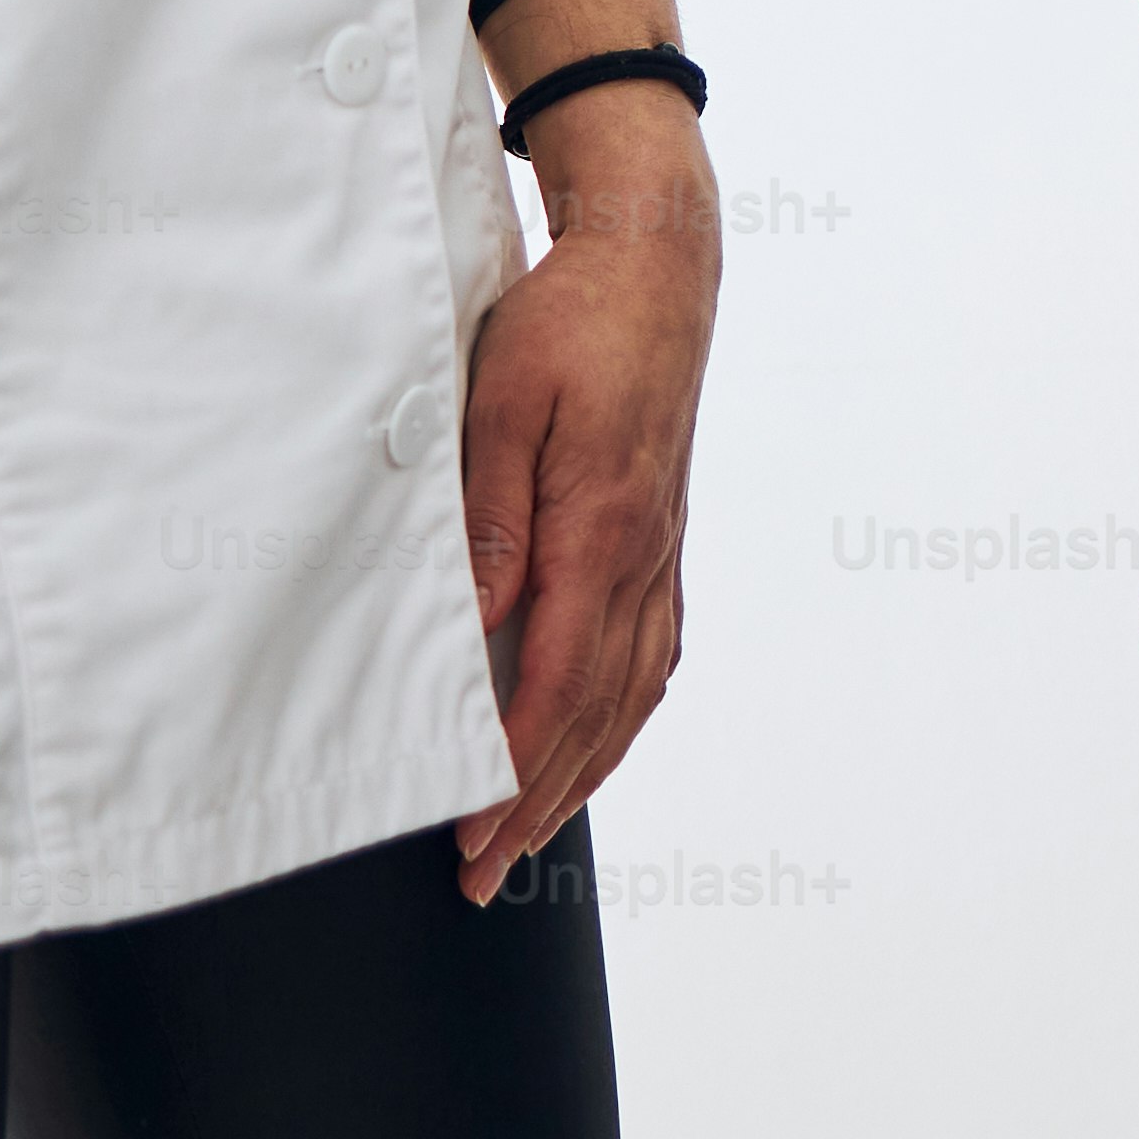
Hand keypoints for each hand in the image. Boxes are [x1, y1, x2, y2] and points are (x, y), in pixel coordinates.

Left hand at [462, 0, 713, 903]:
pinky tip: (597, 742)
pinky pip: (652, 655)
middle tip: (483, 874)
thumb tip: (472, 623)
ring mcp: (664, 551)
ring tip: (533, 836)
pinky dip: (622, 719)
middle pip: (598, 709)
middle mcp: (643, 555)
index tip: (472, 828)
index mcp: (601, 526)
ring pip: (632, 693)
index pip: (558, 677)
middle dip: (540, 801)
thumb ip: (488, 514)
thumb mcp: (504, 401)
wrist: (659, 264)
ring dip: (583, 774)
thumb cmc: (571, 322)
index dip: (515, 765)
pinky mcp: (666, 539)